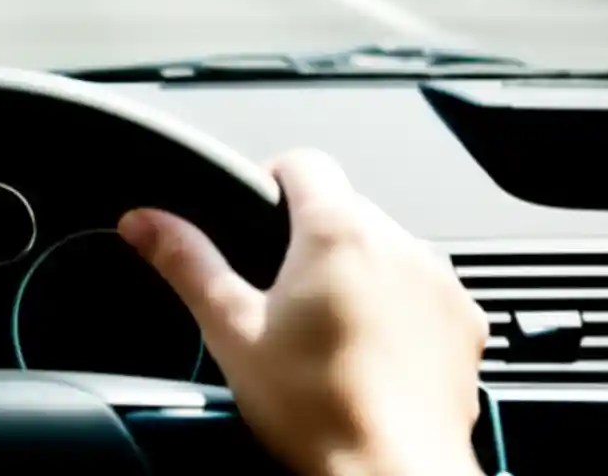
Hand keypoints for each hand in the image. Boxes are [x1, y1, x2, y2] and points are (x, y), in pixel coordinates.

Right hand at [119, 149, 487, 475]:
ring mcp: (439, 283)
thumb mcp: (231, 329)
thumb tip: (144, 221)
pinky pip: (424, 290)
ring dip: (357, 270)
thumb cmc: (316, 409)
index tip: (254, 218)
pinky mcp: (463, 322)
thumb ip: (187, 263)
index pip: (303, 162)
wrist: (391, 475)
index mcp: (337, 232)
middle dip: (310, 237)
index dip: (270, 181)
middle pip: (344, 207)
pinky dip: (398, 306)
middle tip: (279, 296)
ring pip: (386, 248)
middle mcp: (399, 244)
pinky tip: (368, 352)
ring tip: (324, 329)